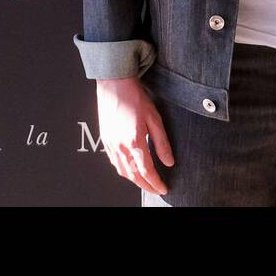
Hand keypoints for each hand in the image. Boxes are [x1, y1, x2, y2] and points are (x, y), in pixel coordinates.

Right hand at [95, 77, 173, 195]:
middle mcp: (120, 146)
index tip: (164, 188)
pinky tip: (130, 170)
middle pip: (134, 175)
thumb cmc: (136, 99)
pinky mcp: (105, 140)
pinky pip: (114, 162)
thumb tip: (169, 162)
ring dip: (135, 180)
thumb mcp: (155, 119)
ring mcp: (111, 144)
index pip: (147, 171)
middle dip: (146, 186)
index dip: (156, 183)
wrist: (115, 85)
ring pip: (122, 171)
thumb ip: (162, 143)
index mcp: (134, 141)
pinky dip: (124, 171)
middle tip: (157, 189)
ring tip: (146, 182)